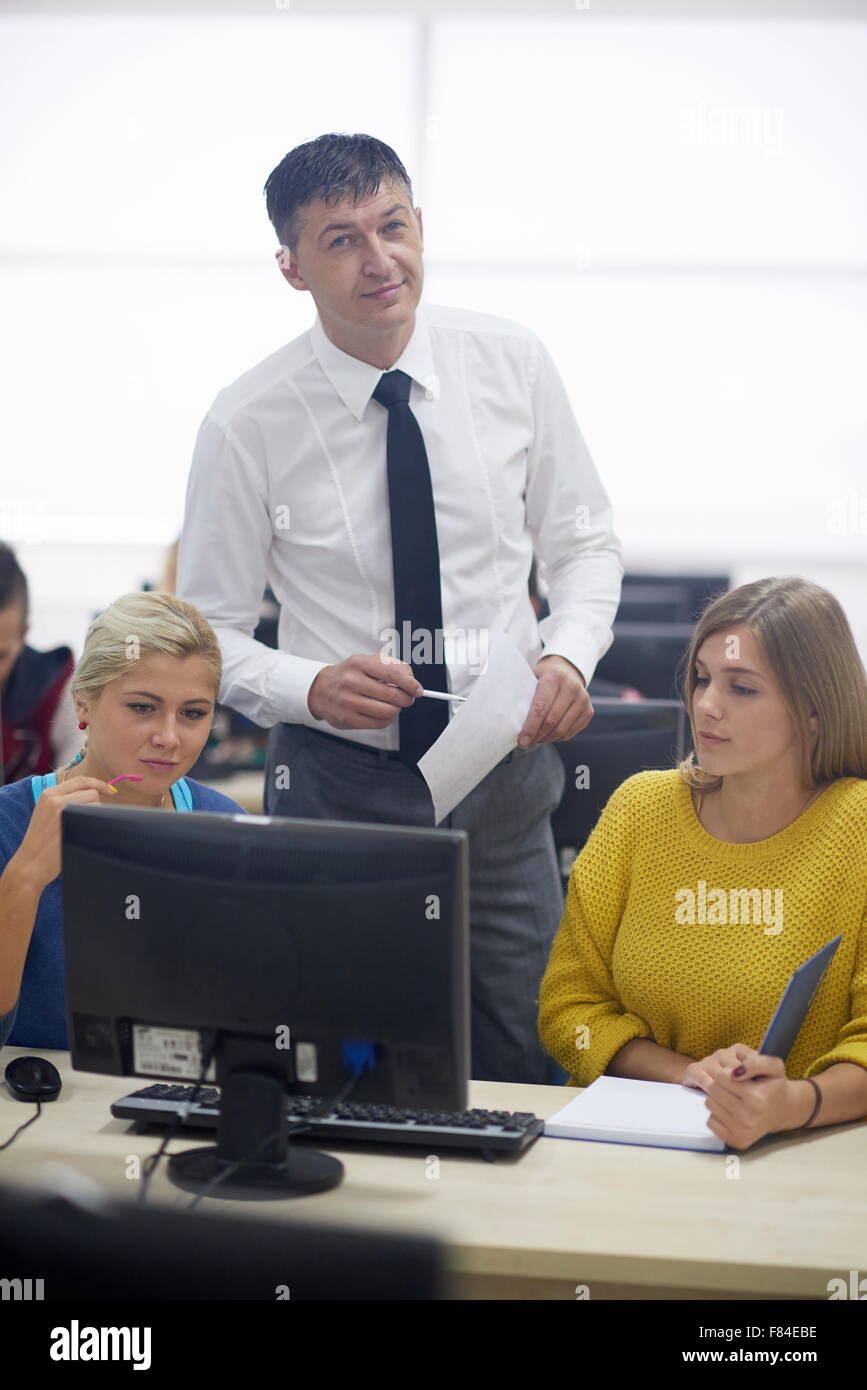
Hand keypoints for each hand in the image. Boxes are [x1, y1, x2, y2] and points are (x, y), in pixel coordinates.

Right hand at [11, 775, 119, 889]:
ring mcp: (62, 812)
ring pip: (95, 805)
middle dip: (98, 803)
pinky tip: (86, 834)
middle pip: (91, 792)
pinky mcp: (70, 825)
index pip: (80, 780)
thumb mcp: (46, 812)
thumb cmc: (40, 842)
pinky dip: (96, 824)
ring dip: (96, 815)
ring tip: (82, 829)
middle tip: (94, 818)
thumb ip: (63, 800)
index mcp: (48, 794)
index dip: (99, 784)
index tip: (110, 791)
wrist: (30, 863)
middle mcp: (55, 799)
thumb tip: (91, 794)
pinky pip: (94, 818)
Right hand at [307, 654, 420, 729]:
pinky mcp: (347, 719)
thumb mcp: (367, 662)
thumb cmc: (349, 675)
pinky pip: (378, 723)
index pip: (393, 674)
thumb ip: (391, 667)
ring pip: (387, 712)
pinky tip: (383, 713)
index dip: (410, 684)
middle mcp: (351, 681)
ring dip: (396, 710)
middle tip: (408, 699)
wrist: (321, 689)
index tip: (418, 690)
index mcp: (359, 663)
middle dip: (406, 699)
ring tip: (394, 705)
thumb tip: (412, 681)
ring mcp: (348, 701)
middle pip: (393, 695)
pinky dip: (387, 719)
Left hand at [517, 655, 592, 747]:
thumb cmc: (543, 676)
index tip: (522, 741)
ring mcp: (583, 699)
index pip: (541, 707)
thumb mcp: (532, 677)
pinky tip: (547, 735)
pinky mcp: (589, 710)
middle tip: (525, 742)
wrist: (567, 670)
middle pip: (552, 721)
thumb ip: (522, 694)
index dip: (530, 727)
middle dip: (536, 735)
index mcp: (554, 678)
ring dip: (546, 738)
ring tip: (535, 739)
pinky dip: (557, 738)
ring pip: (562, 729)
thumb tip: (508, 718)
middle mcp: (572, 687)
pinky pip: (571, 732)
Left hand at [683, 1043, 799, 1149]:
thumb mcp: (773, 1066)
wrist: (783, 1110)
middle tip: (734, 1088)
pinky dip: (717, 1115)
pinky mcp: (736, 1141)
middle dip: (720, 1085)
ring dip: (718, 1099)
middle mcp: (748, 1117)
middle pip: (713, 1090)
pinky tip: (731, 1113)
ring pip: (709, 1104)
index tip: (738, 1077)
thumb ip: (756, 1062)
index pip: (720, 1077)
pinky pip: (710, 1122)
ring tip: (734, 1099)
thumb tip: (735, 1073)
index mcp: (756, 1097)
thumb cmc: (774, 1085)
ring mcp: (741, 1131)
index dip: (727, 1073)